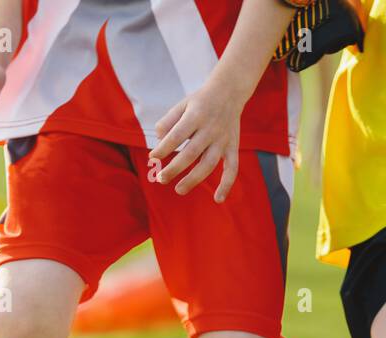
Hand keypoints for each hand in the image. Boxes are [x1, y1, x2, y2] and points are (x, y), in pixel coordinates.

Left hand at [148, 84, 243, 201]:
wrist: (229, 91)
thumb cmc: (200, 101)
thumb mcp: (182, 104)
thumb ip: (168, 121)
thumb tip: (159, 140)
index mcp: (196, 115)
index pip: (177, 135)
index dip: (164, 148)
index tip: (153, 157)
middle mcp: (211, 128)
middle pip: (191, 153)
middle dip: (175, 168)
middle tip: (161, 179)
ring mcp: (223, 139)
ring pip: (209, 164)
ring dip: (193, 179)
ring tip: (179, 190)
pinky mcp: (233, 147)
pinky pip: (232, 168)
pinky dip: (227, 184)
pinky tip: (218, 199)